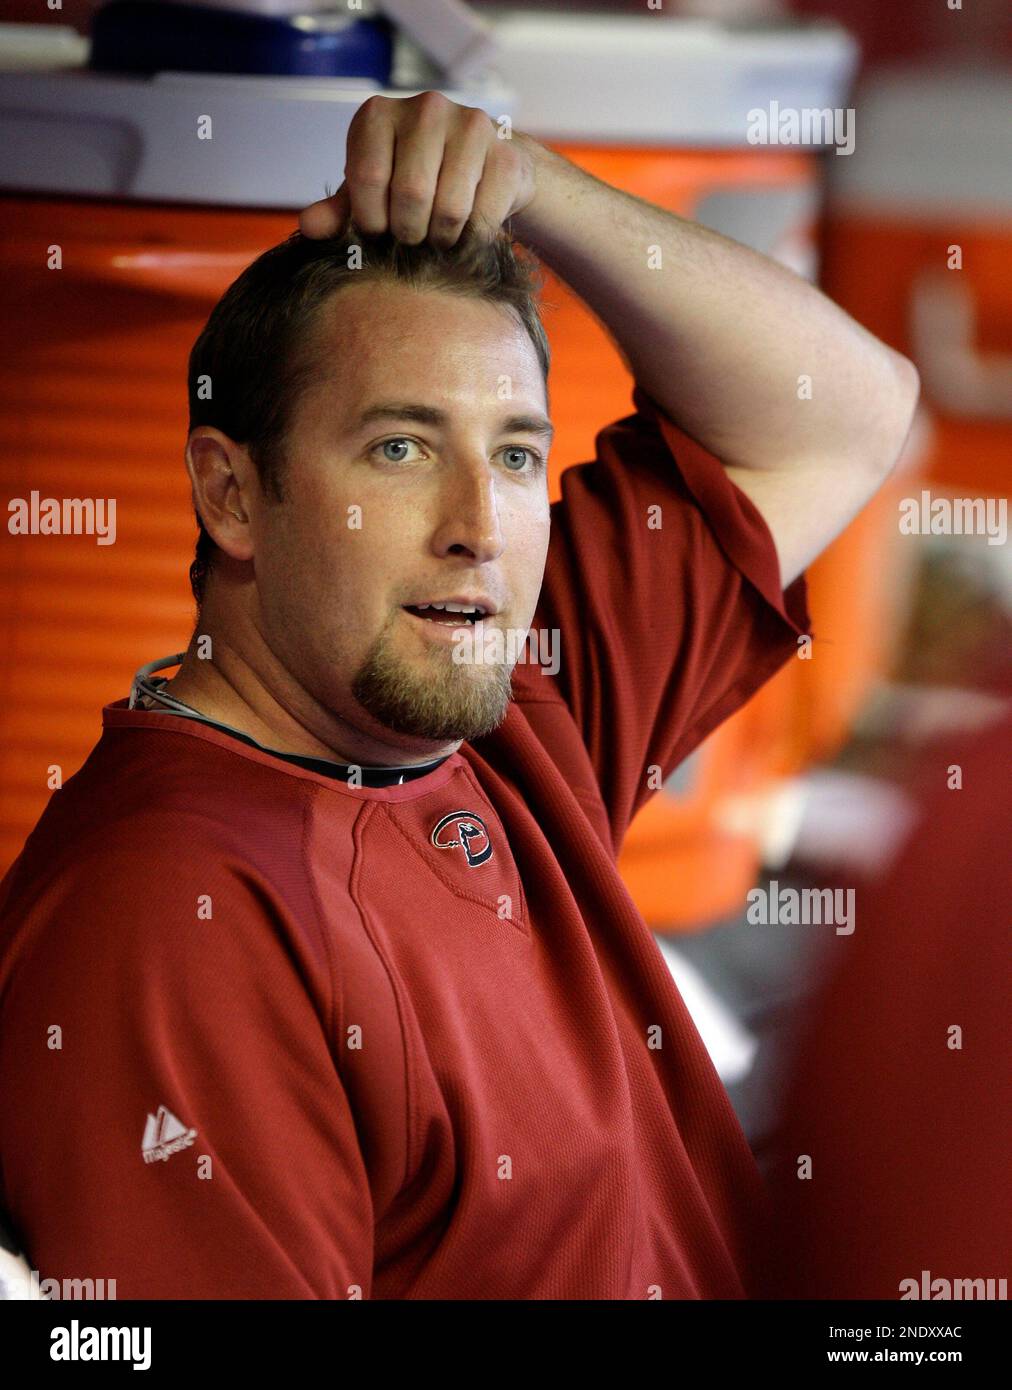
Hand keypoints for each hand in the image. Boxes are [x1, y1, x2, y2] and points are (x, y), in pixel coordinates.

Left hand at [298, 91, 539, 247]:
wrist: (479, 170)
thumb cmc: (412, 181)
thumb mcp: (370, 195)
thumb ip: (339, 211)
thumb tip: (309, 228)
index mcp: (380, 114)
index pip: (367, 175)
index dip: (370, 219)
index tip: (378, 233)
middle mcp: (426, 107)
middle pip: (411, 194)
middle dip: (408, 233)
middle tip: (410, 241)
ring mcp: (471, 125)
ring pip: (450, 209)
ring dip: (441, 240)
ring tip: (437, 239)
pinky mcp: (505, 153)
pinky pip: (484, 216)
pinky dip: (472, 240)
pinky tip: (465, 234)